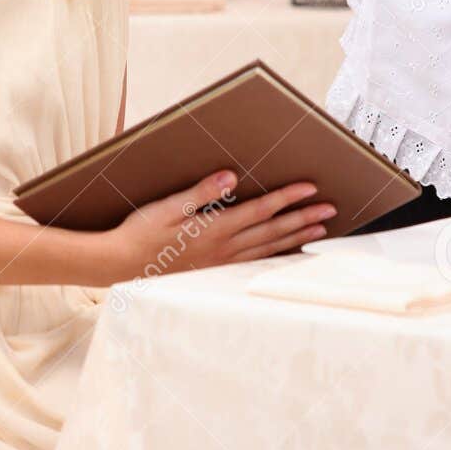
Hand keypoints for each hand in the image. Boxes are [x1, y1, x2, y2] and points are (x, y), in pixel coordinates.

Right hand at [107, 170, 336, 279]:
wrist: (119, 266)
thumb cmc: (141, 233)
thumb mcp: (166, 208)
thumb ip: (200, 193)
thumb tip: (230, 176)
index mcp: (214, 229)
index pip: (260, 211)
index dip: (287, 198)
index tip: (311, 188)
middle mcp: (224, 249)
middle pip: (273, 232)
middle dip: (304, 219)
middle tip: (331, 210)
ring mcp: (221, 264)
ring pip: (269, 250)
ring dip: (297, 238)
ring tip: (321, 230)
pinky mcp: (216, 273)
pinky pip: (256, 264)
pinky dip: (278, 258)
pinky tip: (289, 254)